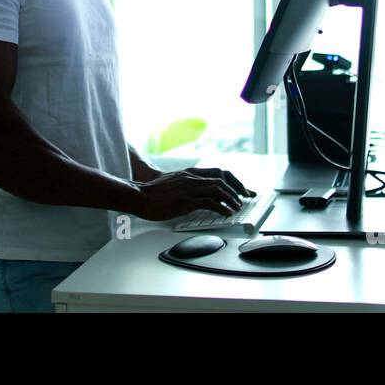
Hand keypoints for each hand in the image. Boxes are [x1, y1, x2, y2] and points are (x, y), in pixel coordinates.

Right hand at [129, 168, 256, 221]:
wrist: (138, 195)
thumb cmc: (152, 194)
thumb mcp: (173, 185)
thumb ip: (186, 187)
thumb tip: (198, 197)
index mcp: (190, 173)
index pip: (218, 172)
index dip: (233, 180)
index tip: (242, 189)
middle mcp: (192, 178)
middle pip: (222, 179)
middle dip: (237, 189)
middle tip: (246, 198)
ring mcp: (189, 188)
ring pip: (219, 189)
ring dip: (231, 198)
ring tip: (237, 207)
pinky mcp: (186, 200)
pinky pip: (210, 202)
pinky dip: (222, 207)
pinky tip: (226, 213)